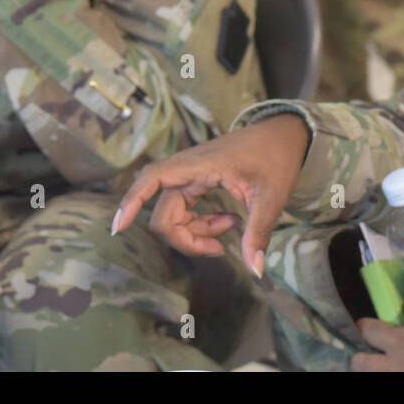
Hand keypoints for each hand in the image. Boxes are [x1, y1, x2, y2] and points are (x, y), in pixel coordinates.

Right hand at [112, 114, 310, 276]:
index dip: (131, 201)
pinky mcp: (198, 179)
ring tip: (230, 233)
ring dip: (193, 231)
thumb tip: (255, 270)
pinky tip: (228, 224)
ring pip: (173, 212)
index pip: (153, 178)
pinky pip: (185, 207)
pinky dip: (200, 222)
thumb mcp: (272, 196)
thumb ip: (259, 231)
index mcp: (201, 164)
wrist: (285, 133)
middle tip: (218, 249)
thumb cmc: (277, 157)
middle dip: (184, 237)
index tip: (118, 228)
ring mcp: (192, 173)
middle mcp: (189, 168)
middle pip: (164, 210)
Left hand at [352, 246, 403, 371]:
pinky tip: (382, 372)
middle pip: (370, 331)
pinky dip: (378, 374)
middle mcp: (403, 339)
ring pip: (363, 362)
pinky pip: (376, 378)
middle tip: (374, 332)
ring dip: (364, 360)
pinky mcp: (402, 381)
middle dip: (369, 330)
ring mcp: (399, 366)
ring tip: (368, 359)